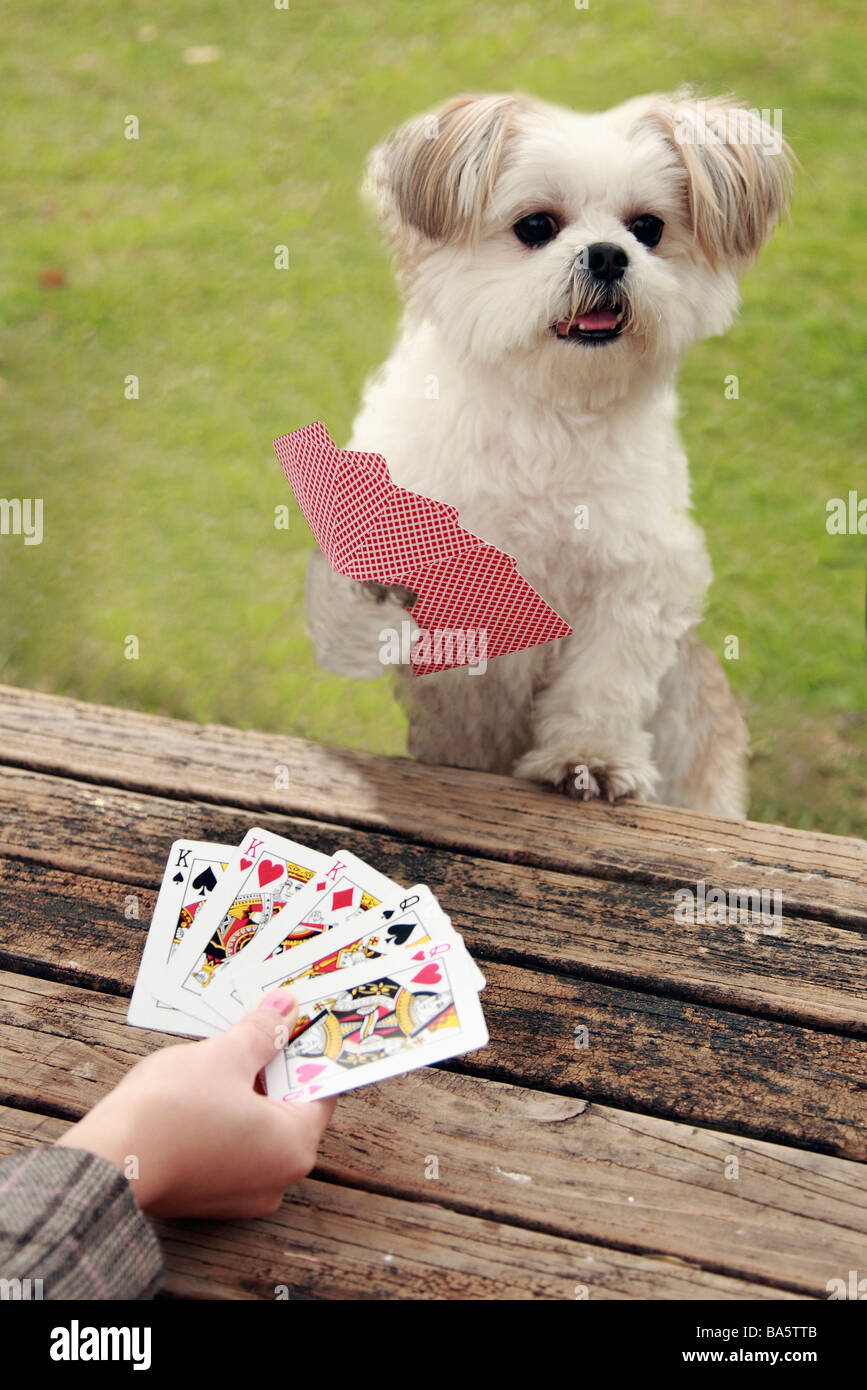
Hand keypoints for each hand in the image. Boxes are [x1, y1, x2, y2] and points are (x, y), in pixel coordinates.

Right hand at [56, 993, 335, 1218]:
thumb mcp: (224, 1056)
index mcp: (294, 1146)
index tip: (300, 1023)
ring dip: (245, 1091)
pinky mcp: (206, 1197)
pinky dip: (223, 1119)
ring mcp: (240, 1195)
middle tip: (261, 1027)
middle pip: (288, 1110)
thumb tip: (286, 1007)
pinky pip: (229, 1149)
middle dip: (273, 1068)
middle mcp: (276, 1179)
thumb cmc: (172, 1109)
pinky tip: (203, 1087)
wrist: (108, 1163)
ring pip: (256, 1130)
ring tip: (227, 1051)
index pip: (320, 1092)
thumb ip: (262, 1032)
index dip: (310, 1053)